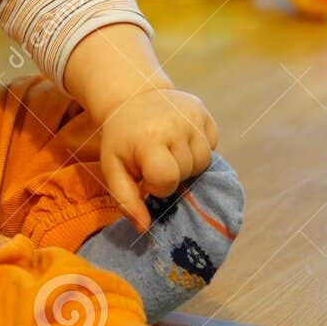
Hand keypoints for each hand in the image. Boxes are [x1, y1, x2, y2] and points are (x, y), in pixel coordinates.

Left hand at [98, 88, 218, 234]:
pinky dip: (200, 146)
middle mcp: (174, 125)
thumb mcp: (113, 168)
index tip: (147, 176)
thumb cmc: (121, 139)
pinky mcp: (202, 110)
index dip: (159, 185)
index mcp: (149, 139)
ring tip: (170, 152)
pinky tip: (181, 139)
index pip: (167, 180)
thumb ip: (126, 200)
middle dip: (173, 174)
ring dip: (188, 163)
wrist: (131, 97)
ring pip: (204, 160)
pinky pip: (213, 142)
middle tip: (156, 161)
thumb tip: (145, 228)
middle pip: (188, 171)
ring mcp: (191, 115)